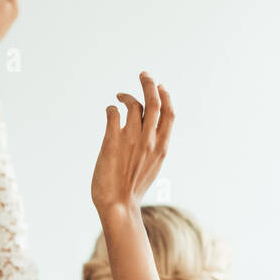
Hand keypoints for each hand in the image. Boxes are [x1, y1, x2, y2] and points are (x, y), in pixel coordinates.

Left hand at [91, 73, 172, 214]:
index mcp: (161, 147)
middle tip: (144, 75)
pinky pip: (113, 113)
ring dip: (126, 96)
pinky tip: (110, 111)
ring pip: (133, 105)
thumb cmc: (133, 189)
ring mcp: (131, 140)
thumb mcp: (152, 166)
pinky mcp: (111, 142)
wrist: (118, 205)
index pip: (169, 114)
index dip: (166, 96)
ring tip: (120, 98)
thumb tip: (148, 130)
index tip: (160, 86)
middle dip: (149, 84)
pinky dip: (112, 108)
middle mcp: (148, 141)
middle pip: (154, 102)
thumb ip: (152, 147)